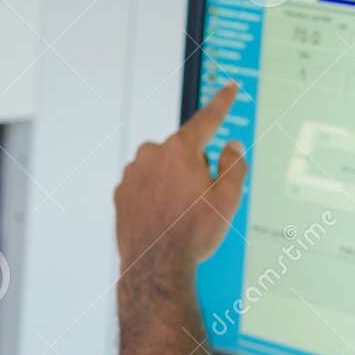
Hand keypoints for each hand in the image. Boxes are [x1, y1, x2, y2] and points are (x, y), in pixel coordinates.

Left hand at [114, 83, 248, 280]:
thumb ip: (233, 165)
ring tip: (180, 216)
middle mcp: (152, 154)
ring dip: (173, 184)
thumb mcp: (228, 199)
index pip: (207, 119)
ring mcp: (132, 173)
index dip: (223, 103)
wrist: (156, 266)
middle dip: (195, 168)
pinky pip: (145, 187)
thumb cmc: (192, 234)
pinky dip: (155, 198)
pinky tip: (163, 220)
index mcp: (180, 149)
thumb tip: (230, 146)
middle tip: (201, 202)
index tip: (230, 88)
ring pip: (162, 170)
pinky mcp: (121, 193)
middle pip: (183, 151)